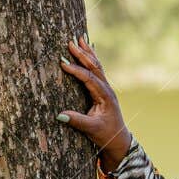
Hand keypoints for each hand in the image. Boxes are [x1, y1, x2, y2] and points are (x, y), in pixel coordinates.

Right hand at [57, 37, 132, 171]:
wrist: (118, 140)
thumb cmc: (106, 135)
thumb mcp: (91, 129)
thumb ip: (77, 121)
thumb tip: (60, 115)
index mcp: (105, 97)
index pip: (89, 79)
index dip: (76, 70)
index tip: (62, 63)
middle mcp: (107, 90)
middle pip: (94, 68)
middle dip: (82, 54)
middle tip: (70, 42)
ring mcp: (106, 89)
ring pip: (96, 66)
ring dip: (87, 52)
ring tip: (79, 38)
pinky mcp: (103, 90)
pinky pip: (97, 71)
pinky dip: (91, 59)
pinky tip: (88, 50)